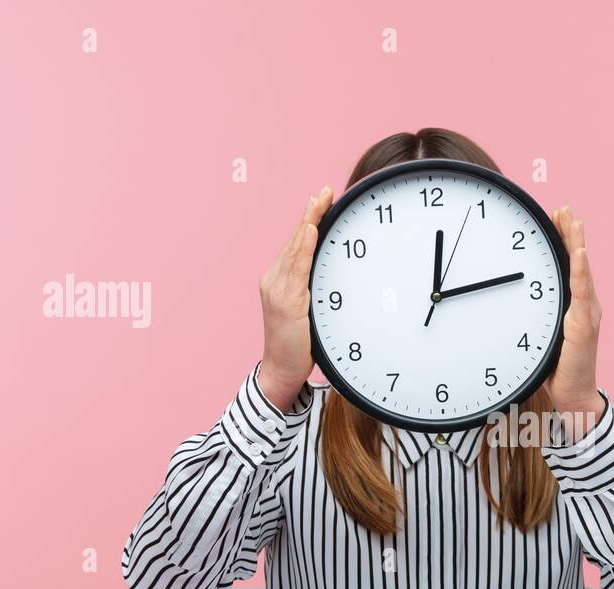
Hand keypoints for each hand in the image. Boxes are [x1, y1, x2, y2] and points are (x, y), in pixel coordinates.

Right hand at [258, 186, 332, 410]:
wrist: (282, 371)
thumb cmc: (299, 345)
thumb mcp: (311, 313)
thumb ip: (317, 291)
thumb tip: (339, 276)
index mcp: (281, 281)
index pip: (298, 244)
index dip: (310, 219)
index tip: (323, 197)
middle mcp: (275, 280)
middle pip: (295, 240)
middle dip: (311, 213)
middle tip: (325, 190)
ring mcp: (278, 291)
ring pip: (295, 250)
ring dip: (308, 223)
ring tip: (319, 201)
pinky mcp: (285, 304)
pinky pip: (296, 270)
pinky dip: (302, 249)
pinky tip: (310, 232)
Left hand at [545, 206, 604, 433]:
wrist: (570, 397)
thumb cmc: (552, 370)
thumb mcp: (537, 338)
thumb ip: (529, 319)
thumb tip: (499, 306)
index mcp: (571, 306)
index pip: (567, 267)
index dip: (563, 241)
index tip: (556, 216)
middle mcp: (583, 306)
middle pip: (576, 263)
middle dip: (571, 233)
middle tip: (563, 209)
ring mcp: (587, 315)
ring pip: (582, 272)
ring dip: (578, 244)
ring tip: (574, 221)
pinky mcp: (584, 327)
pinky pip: (582, 294)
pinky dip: (582, 272)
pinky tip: (580, 254)